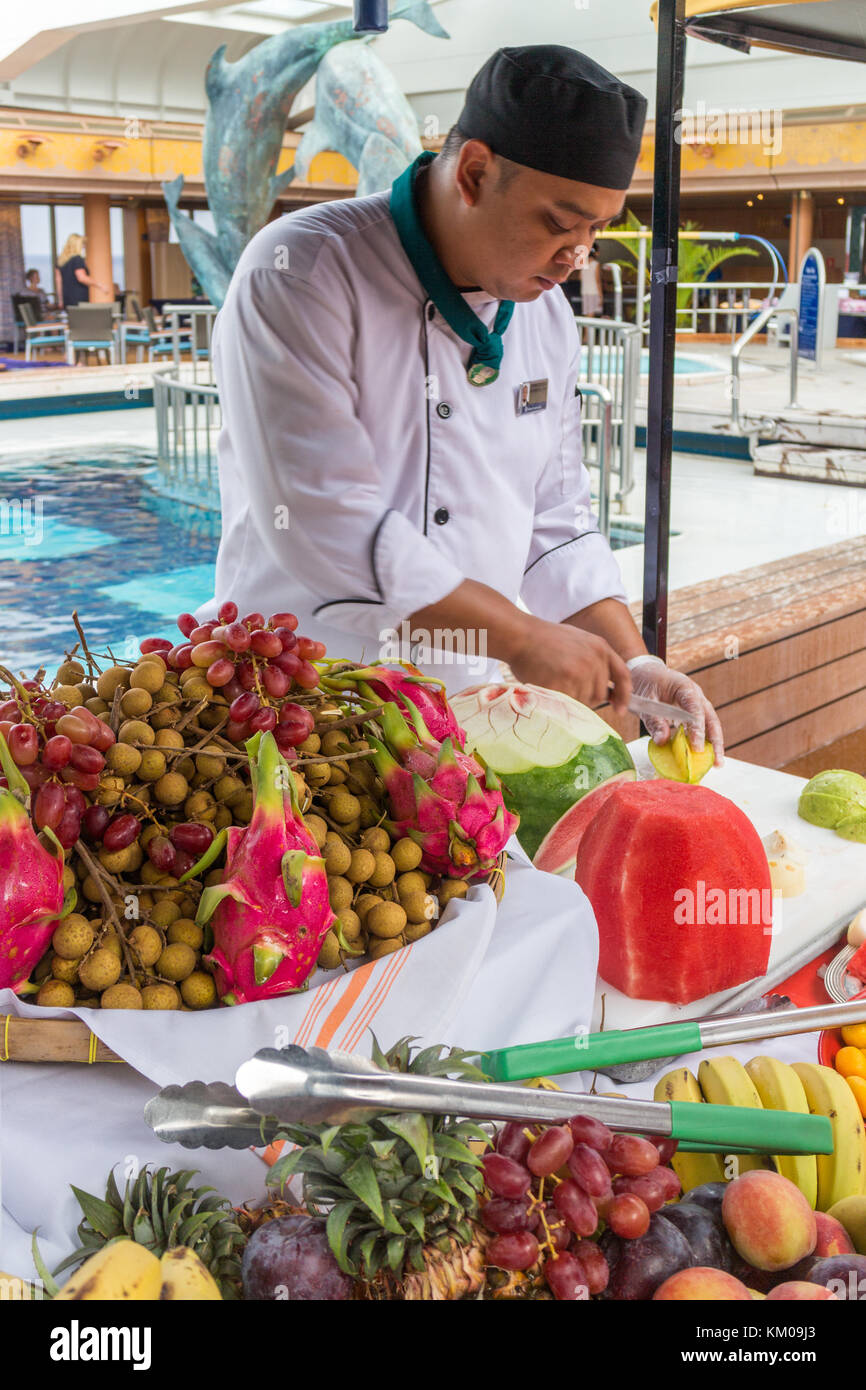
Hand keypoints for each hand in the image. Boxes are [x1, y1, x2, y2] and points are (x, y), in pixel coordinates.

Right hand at [509, 616, 631, 712]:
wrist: (520, 635)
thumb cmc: (544, 639)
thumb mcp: (579, 641)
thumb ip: (594, 661)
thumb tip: (607, 690)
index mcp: (600, 648)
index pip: (623, 675)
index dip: (624, 695)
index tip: (620, 709)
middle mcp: (594, 659)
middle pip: (599, 694)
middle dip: (585, 696)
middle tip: (564, 686)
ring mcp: (579, 671)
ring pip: (582, 701)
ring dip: (569, 699)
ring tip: (553, 681)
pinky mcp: (564, 682)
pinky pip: (567, 703)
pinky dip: (557, 701)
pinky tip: (547, 686)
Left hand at [630, 656, 724, 764]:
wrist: (645, 671)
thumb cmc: (644, 682)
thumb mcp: (644, 700)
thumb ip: (653, 720)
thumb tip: (662, 742)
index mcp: (684, 687)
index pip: (695, 709)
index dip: (697, 729)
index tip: (696, 747)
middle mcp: (696, 695)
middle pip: (711, 718)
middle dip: (715, 741)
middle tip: (717, 761)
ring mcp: (697, 703)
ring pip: (711, 723)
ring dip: (714, 743)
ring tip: (717, 764)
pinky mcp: (693, 711)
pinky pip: (703, 726)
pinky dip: (705, 741)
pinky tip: (705, 757)